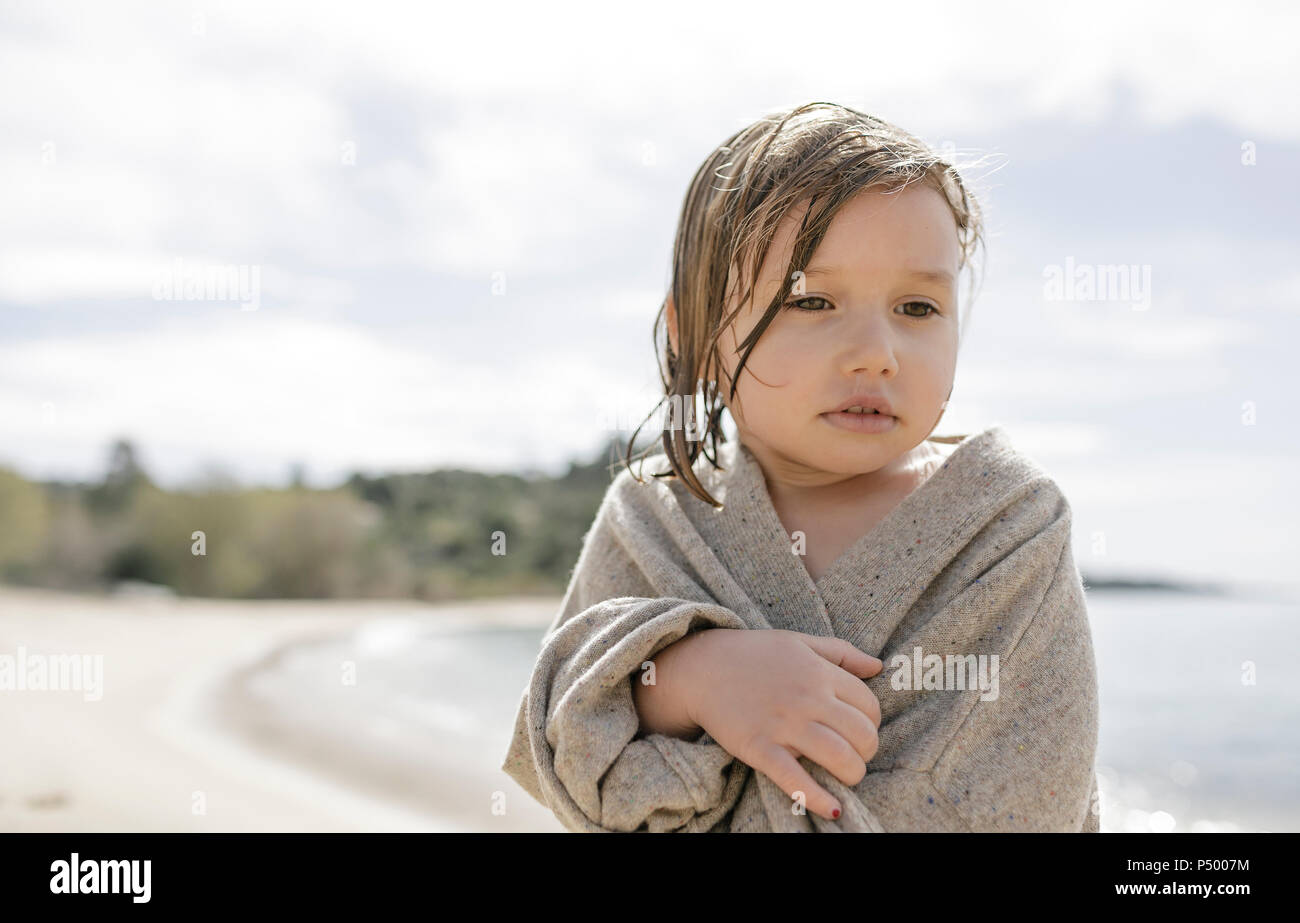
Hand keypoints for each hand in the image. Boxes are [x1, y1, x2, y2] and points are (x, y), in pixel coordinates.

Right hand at [680, 628, 882, 821]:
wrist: (701, 667)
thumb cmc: (753, 654)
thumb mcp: (799, 642)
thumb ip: (841, 652)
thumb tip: (878, 667)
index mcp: (819, 673)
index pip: (869, 705)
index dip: (872, 722)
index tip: (860, 730)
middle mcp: (807, 699)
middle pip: (862, 734)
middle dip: (867, 752)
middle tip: (856, 756)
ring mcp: (783, 725)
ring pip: (839, 757)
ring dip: (852, 774)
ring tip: (846, 776)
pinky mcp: (759, 748)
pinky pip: (795, 779)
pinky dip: (818, 798)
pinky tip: (832, 809)